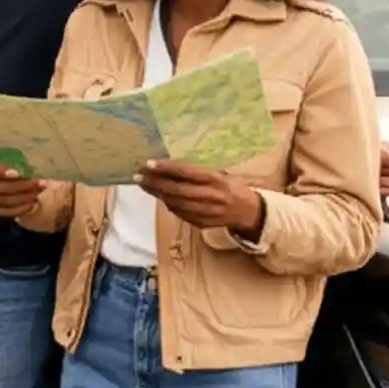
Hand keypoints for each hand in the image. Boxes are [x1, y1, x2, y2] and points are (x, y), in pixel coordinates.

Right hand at [0, 160, 46, 218]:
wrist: (27, 184)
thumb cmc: (24, 169)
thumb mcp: (24, 162)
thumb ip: (21, 164)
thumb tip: (25, 170)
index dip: (1, 172)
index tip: (18, 174)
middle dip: (18, 186)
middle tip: (35, 183)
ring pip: (1, 200)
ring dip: (21, 197)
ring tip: (37, 193)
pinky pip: (3, 211)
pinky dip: (18, 209)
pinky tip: (32, 204)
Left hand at [137, 160, 264, 241]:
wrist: (250, 212)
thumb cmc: (231, 186)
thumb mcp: (221, 174)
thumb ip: (199, 172)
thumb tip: (170, 165)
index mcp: (216, 180)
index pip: (187, 172)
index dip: (166, 168)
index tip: (149, 164)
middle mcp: (212, 196)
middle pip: (177, 190)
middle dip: (155, 183)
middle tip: (139, 177)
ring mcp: (207, 212)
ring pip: (176, 203)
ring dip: (158, 194)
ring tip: (144, 185)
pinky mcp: (203, 223)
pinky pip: (180, 213)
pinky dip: (168, 204)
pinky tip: (160, 196)